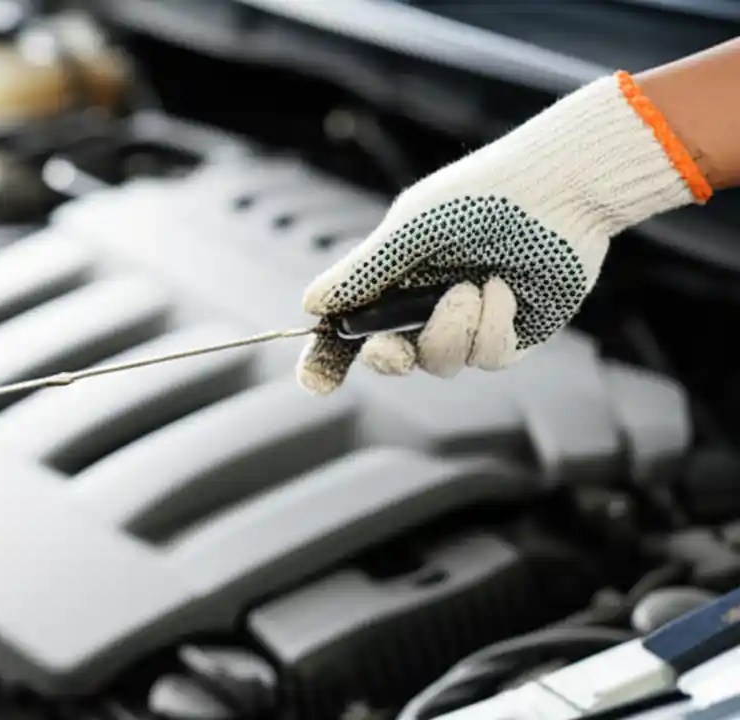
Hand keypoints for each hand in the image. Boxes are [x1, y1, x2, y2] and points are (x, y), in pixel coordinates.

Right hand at [296, 70, 712, 393]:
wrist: (560, 188)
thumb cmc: (481, 196)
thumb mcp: (410, 230)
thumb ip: (362, 271)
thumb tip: (311, 304)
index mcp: (394, 278)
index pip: (350, 330)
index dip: (327, 360)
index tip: (314, 382)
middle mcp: (428, 305)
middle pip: (391, 359)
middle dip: (387, 359)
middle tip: (390, 349)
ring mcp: (472, 323)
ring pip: (441, 363)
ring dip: (450, 331)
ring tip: (472, 288)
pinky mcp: (515, 334)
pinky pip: (489, 357)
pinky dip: (492, 326)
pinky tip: (503, 288)